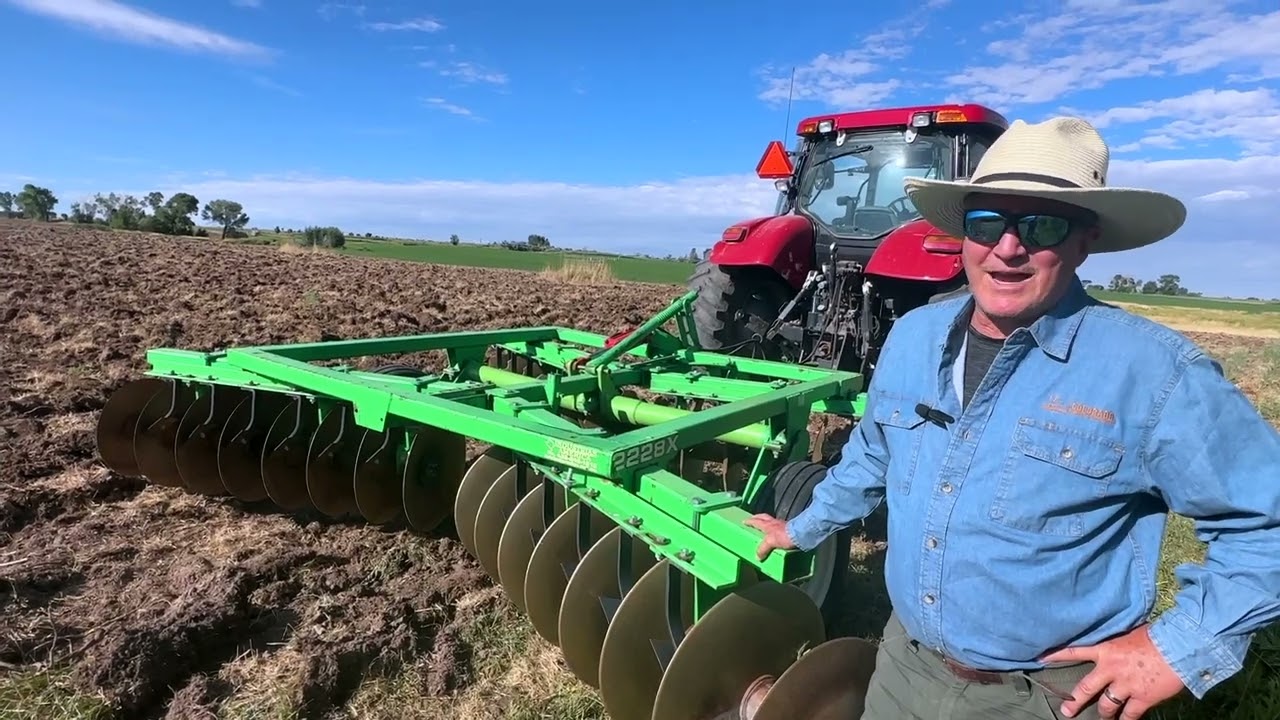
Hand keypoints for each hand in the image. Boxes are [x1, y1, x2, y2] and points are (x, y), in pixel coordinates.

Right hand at [743, 513, 796, 560]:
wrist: (801, 534)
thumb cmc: (786, 534)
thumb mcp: (770, 542)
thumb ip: (763, 548)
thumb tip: (757, 556)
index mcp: (768, 524)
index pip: (756, 521)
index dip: (750, 521)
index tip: (744, 521)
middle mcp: (774, 523)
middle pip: (764, 517)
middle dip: (758, 517)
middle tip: (753, 519)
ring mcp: (782, 525)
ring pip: (772, 521)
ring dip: (767, 523)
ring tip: (765, 528)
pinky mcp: (790, 530)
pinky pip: (780, 528)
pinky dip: (777, 530)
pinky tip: (777, 536)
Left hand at [1040, 624, 1186, 718]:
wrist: (1178, 647)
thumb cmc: (1156, 635)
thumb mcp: (1128, 632)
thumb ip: (1117, 642)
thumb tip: (1112, 642)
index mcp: (1106, 649)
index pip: (1074, 651)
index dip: (1057, 656)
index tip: (1041, 660)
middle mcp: (1111, 669)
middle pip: (1086, 688)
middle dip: (1074, 700)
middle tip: (1066, 709)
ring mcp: (1125, 685)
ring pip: (1106, 705)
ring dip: (1103, 713)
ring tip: (1100, 718)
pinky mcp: (1142, 698)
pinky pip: (1130, 715)